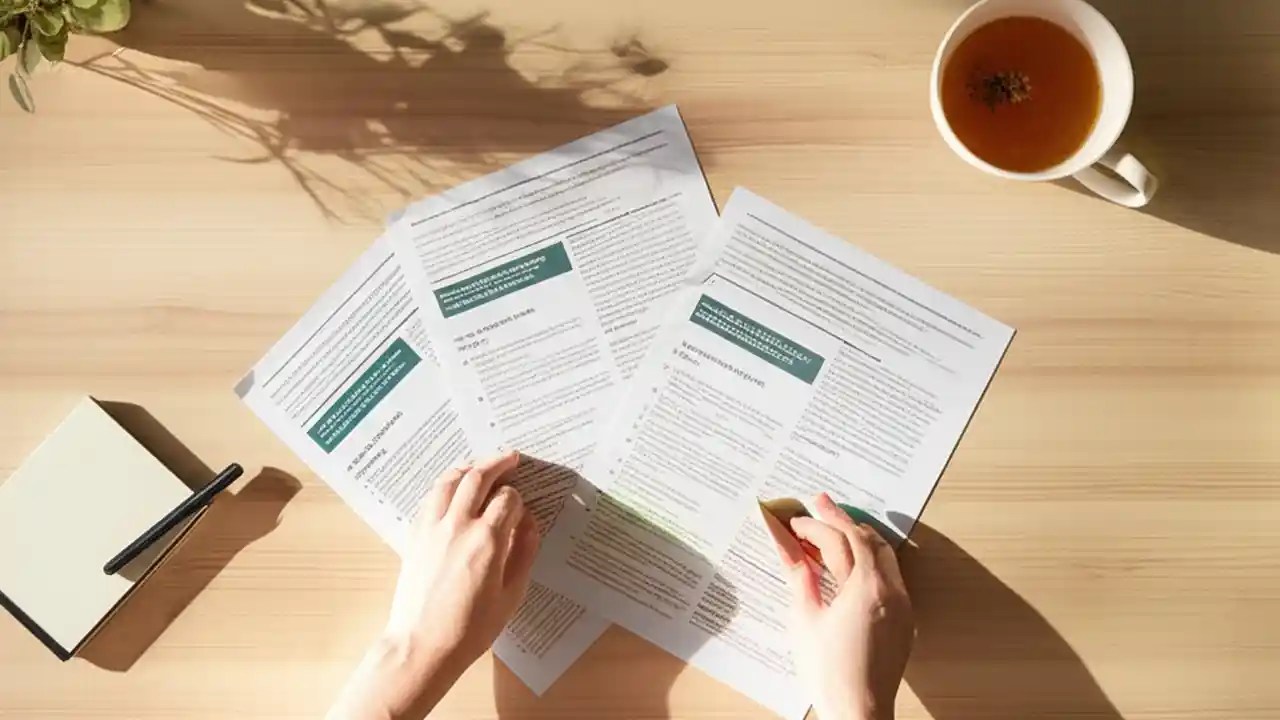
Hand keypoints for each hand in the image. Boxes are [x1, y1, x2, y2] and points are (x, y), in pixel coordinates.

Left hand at [328, 451, 538, 719]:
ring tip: (480, 464)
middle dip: (498, 463)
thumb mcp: (511, 595)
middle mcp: (458, 525)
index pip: (508, 499)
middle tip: (511, 457)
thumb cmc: (470, 629)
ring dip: (468, 467)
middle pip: (478, 477)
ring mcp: (432, 527)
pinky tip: (452, 486)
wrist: (421, 646)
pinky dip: (445, 484)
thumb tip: (530, 524)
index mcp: (487, 540)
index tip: (523, 505)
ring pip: (449, 480)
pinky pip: (430, 496)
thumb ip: (523, 553)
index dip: (518, 498)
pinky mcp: (415, 535)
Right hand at [767, 493, 913, 719]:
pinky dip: (871, 559)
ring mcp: (902, 605)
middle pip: (867, 539)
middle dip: (841, 520)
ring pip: (884, 554)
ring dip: (859, 537)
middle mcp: (890, 591)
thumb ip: (799, 575)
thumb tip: (788, 545)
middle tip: (820, 504)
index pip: (840, 539)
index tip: (796, 520)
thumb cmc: (830, 672)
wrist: (858, 711)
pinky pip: (890, 575)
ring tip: (835, 527)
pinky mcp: (904, 619)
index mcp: (865, 588)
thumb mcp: (805, 618)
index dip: (816, 524)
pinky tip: (852, 562)